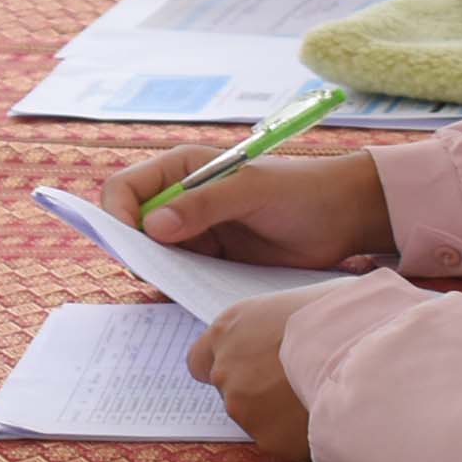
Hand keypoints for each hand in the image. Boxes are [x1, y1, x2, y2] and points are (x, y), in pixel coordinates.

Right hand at [98, 140, 393, 265]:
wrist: (344, 219)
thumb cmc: (301, 192)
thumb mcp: (251, 191)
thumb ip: (202, 205)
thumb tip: (151, 226)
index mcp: (182, 169)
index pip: (126, 188)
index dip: (116, 214)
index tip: (128, 242)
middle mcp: (181, 199)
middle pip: (132, 225)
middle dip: (132, 248)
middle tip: (152, 272)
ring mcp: (195, 231)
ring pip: (153, 254)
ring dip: (155, 269)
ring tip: (176, 282)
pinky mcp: (212, 259)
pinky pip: (180, 274)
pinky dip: (176, 285)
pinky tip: (188, 292)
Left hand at [191, 287, 329, 461]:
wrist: (365, 348)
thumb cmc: (341, 313)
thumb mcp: (296, 305)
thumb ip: (273, 328)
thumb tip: (284, 338)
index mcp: (229, 329)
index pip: (200, 361)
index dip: (228, 368)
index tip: (249, 371)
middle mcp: (226, 369)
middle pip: (233, 392)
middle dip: (260, 392)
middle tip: (297, 386)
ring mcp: (243, 407)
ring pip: (258, 419)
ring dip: (280, 416)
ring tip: (318, 399)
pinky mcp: (268, 440)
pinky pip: (284, 443)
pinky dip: (301, 437)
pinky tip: (326, 418)